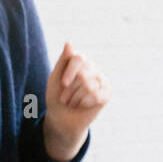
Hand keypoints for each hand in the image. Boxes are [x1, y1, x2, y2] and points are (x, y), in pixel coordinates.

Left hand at [43, 41, 109, 161]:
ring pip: (89, 87)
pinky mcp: (107, 94)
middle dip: (70, 90)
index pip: (79, 58)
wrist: (62, 119)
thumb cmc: (56, 96)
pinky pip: (96, 96)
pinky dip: (85, 103)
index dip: (71, 71)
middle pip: (83, 75)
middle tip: (65, 98)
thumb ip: (63, 60)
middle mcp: (93, 69)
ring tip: (72, 102)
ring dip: (75, 99)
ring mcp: (102, 81)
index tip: (63, 83)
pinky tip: (83, 105)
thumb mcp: (55, 77)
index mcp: (80, 62)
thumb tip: (69, 42)